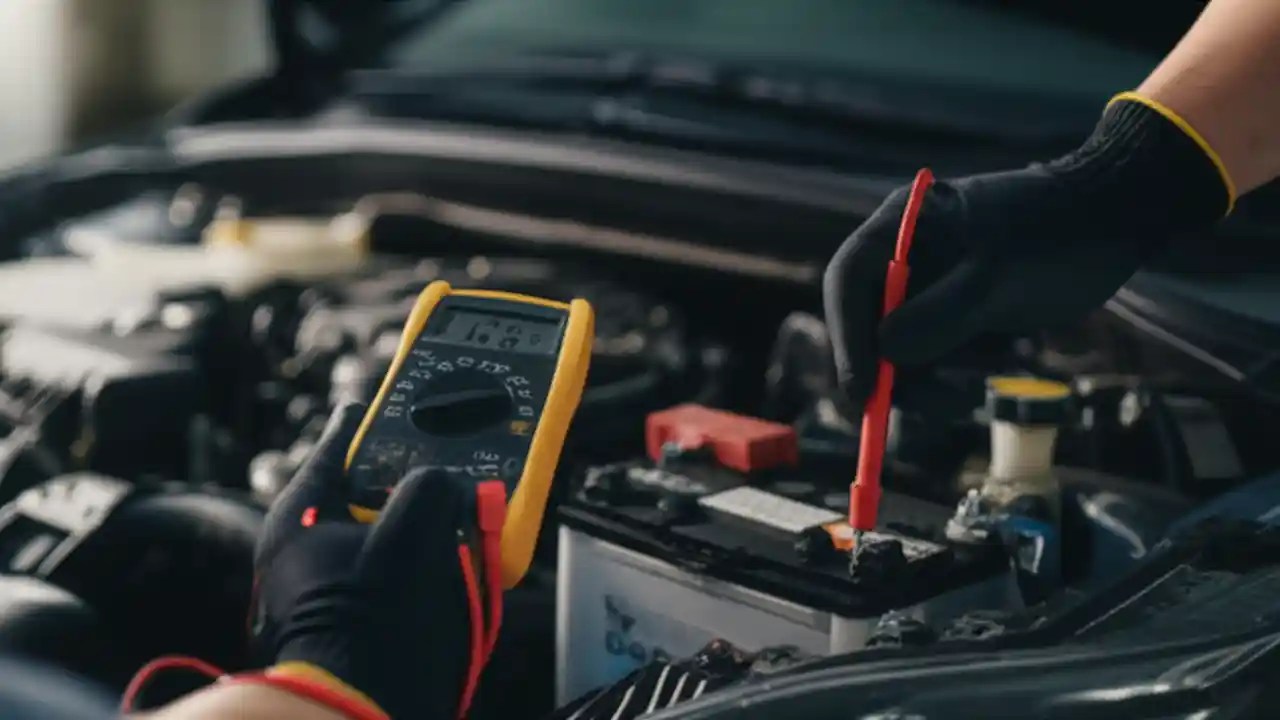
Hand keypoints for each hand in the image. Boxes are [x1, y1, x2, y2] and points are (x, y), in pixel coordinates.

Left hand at [251, 403, 472, 719]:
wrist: (361, 710)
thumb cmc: (373, 626)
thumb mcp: (412, 538)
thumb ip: (434, 489)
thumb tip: (450, 483)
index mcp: (301, 513)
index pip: (342, 439)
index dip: (384, 417)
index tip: (416, 401)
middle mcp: (303, 542)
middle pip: (366, 482)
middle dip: (413, 473)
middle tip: (454, 459)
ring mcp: (323, 580)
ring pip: (381, 523)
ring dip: (425, 515)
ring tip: (466, 506)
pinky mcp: (347, 612)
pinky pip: (389, 564)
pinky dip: (422, 554)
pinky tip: (457, 554)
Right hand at [823, 97, 1231, 407]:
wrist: (1116, 222)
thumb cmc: (1056, 238)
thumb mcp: (994, 279)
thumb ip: (936, 318)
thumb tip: (882, 359)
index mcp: (902, 225)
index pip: (849, 280)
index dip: (846, 337)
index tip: (860, 389)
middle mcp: (905, 253)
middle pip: (866, 322)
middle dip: (886, 370)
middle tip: (915, 410)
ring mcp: (928, 283)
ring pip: (898, 347)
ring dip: (926, 380)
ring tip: (969, 395)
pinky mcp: (954, 308)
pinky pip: (932, 352)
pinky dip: (952, 373)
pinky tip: (994, 369)